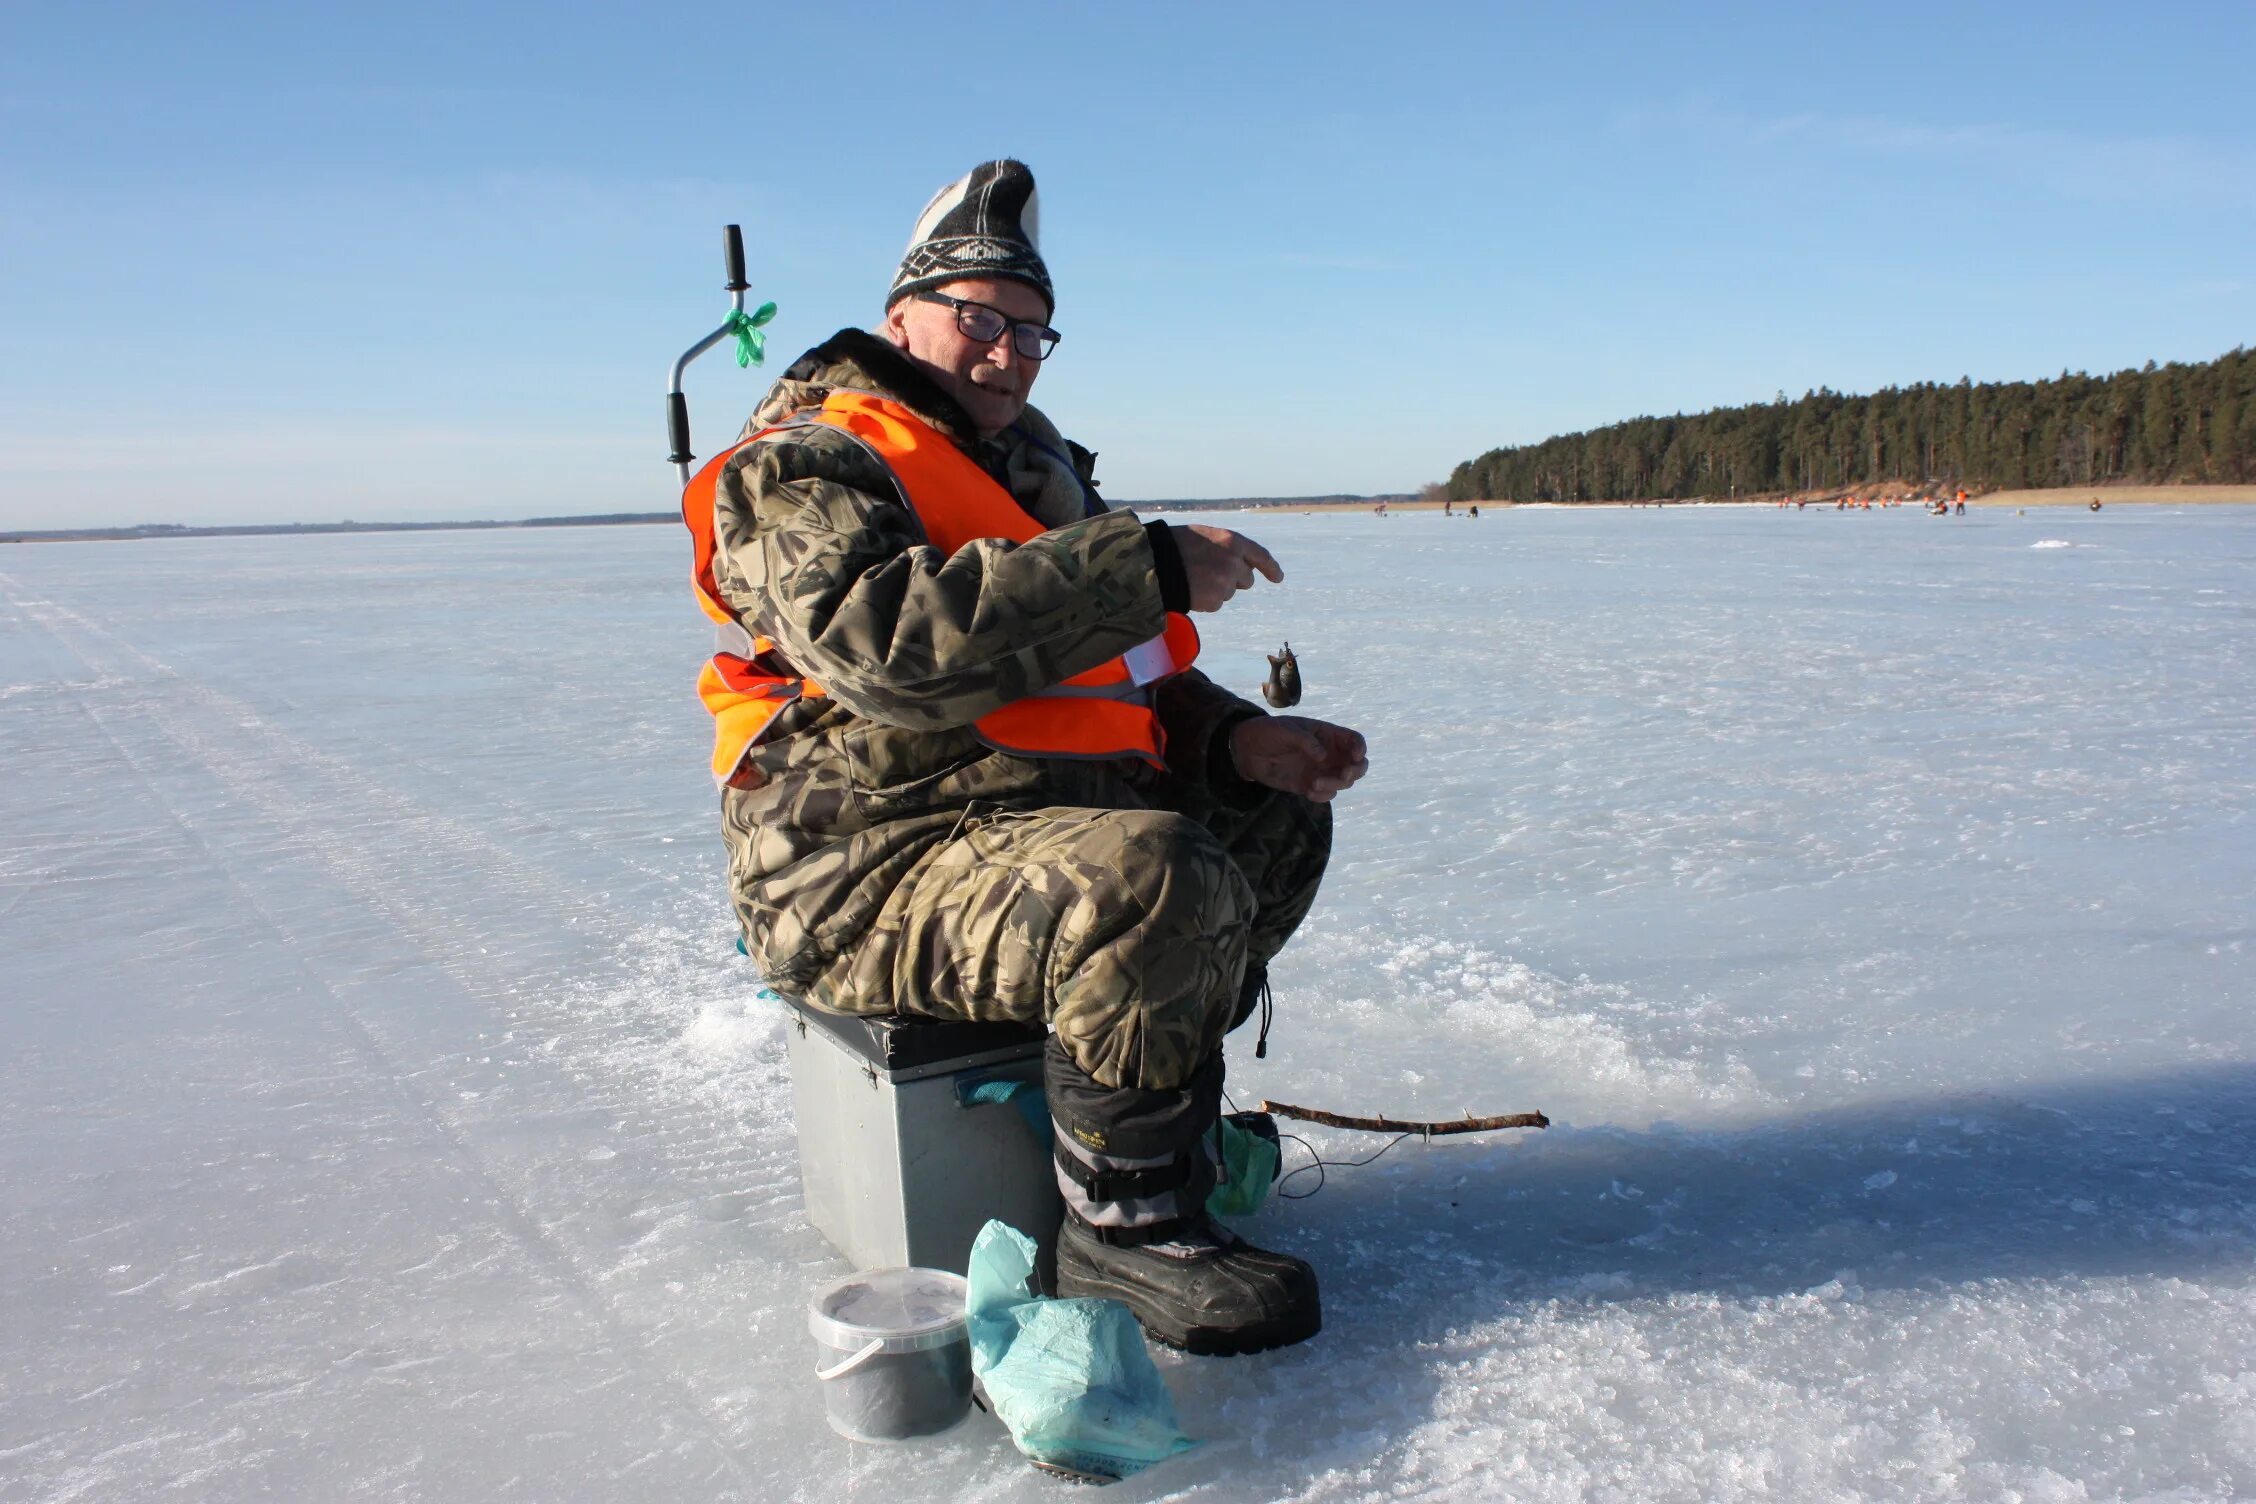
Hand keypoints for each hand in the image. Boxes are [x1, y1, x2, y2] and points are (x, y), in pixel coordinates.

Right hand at [1171, 524, 1282, 611]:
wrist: (1153, 563)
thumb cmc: (1175, 545)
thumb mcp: (1205, 536)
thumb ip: (1226, 547)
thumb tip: (1239, 563)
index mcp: (1232, 542)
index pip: (1260, 556)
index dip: (1271, 568)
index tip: (1278, 578)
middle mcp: (1233, 562)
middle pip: (1246, 579)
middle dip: (1234, 579)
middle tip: (1211, 573)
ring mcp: (1225, 583)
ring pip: (1229, 592)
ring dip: (1216, 588)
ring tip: (1194, 578)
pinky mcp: (1215, 601)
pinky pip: (1216, 603)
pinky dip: (1205, 600)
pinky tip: (1191, 589)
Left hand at [1230, 716, 1368, 802]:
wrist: (1247, 750)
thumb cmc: (1269, 732)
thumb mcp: (1287, 730)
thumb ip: (1306, 741)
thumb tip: (1324, 757)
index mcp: (1328, 735)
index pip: (1354, 741)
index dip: (1360, 748)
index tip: (1355, 756)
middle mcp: (1329, 754)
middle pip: (1357, 765)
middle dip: (1355, 772)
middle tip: (1343, 775)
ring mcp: (1321, 771)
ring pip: (1343, 782)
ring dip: (1335, 785)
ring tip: (1314, 784)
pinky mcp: (1309, 785)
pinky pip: (1326, 794)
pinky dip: (1323, 796)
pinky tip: (1309, 791)